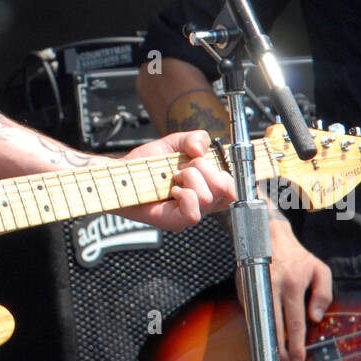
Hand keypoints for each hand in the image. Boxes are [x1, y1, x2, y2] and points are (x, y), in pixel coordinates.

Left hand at [119, 129, 237, 231]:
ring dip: (188, 179)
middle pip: (227, 188)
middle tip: (185, 168)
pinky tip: (172, 191)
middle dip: (204, 168)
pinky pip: (193, 214)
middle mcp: (204, 201)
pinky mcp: (175, 222)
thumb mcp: (176, 142)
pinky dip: (183, 195)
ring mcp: (190, 213)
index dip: (229, 172)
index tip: (208, 161)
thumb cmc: (149, 164)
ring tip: (174, 178)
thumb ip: (195, 138)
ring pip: (207, 197)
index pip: (237, 186)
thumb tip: (202, 149)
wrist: (124, 174)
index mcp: (209, 185)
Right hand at [264, 219, 333, 360]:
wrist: (269, 233)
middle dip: (280, 349)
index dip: (297, 344)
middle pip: (276, 325)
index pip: (296, 322)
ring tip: (273, 356)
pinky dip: (256, 325)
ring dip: (266, 340)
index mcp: (292, 284)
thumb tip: (314, 318)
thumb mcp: (320, 270)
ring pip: (261, 320)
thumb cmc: (297, 255)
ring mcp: (255, 285)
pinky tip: (263, 335)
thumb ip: (323, 294)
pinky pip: (250, 310)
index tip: (299, 360)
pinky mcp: (244, 285)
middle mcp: (273, 286)